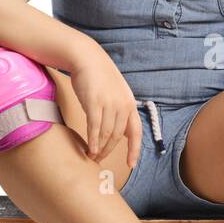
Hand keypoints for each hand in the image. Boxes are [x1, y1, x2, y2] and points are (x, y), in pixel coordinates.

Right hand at [68, 44, 141, 169]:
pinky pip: (95, 127)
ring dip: (100, 148)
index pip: (136, 132)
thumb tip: (120, 131)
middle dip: (109, 151)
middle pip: (117, 136)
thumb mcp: (116, 93)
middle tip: (100, 160)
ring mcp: (109, 104)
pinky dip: (93, 140)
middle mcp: (123, 105)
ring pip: (106, 134)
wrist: (87, 58)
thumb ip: (119, 111)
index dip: (134, 149)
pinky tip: (90, 149)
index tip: (131, 164)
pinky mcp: (94, 102)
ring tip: (92, 156)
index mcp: (130, 104)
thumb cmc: (100, 77)